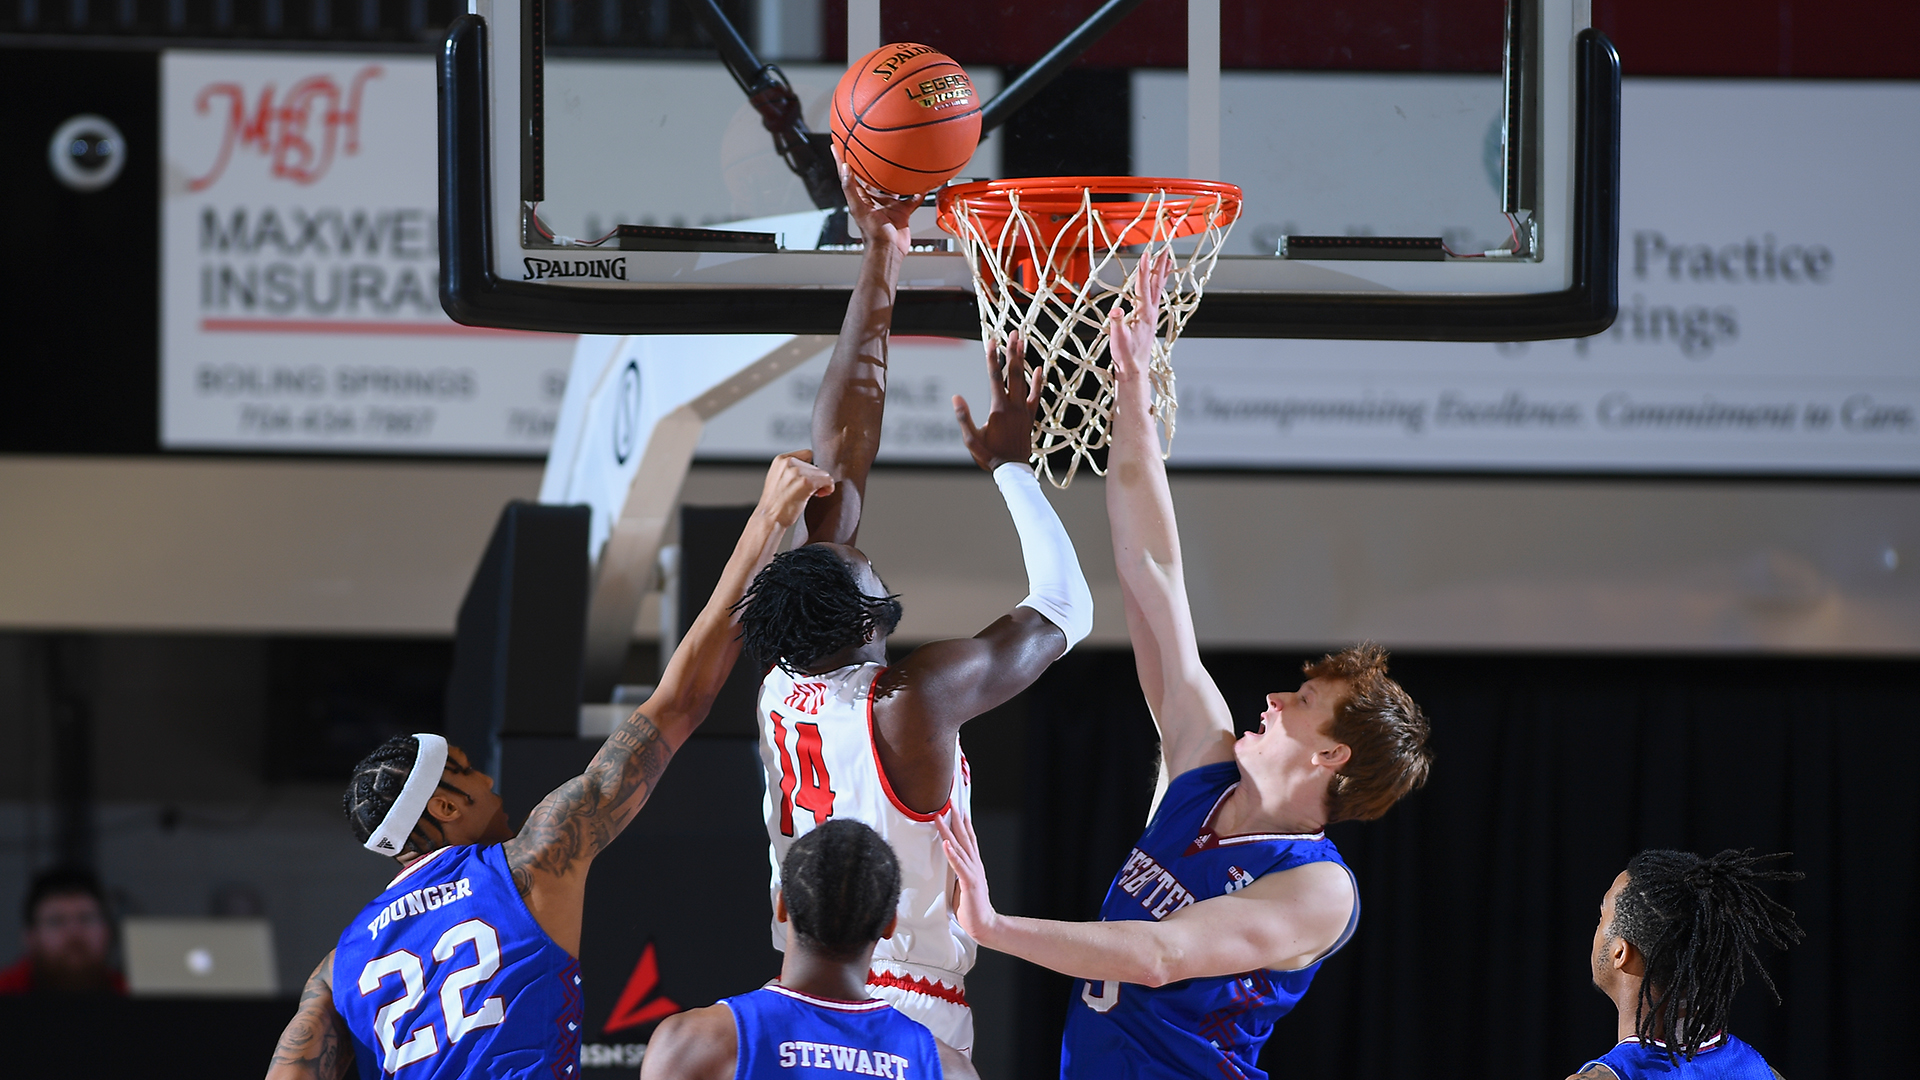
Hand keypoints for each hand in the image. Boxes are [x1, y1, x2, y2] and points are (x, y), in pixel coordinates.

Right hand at [756, 450, 834, 528]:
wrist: (769, 518)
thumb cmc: (775, 503)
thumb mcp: (779, 478)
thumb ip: (792, 470)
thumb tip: (814, 469)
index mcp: (781, 459)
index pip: (808, 454)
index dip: (811, 468)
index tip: (808, 479)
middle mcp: (789, 462)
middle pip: (816, 465)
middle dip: (815, 478)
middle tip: (807, 491)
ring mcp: (797, 472)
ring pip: (823, 473)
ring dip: (821, 484)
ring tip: (809, 494)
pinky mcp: (806, 482)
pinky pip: (827, 480)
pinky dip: (828, 488)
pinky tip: (820, 495)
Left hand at [834, 142, 916, 258]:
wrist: (889, 248)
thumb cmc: (872, 232)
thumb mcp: (858, 208)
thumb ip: (851, 188)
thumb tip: (844, 168)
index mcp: (861, 197)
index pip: (849, 175)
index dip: (842, 161)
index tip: (838, 146)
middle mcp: (874, 199)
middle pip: (872, 177)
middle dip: (871, 164)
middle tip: (872, 147)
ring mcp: (889, 205)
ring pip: (893, 186)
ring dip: (896, 176)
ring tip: (901, 161)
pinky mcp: (902, 211)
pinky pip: (912, 198)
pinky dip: (917, 192)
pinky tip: (922, 183)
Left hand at [936, 811, 999, 943]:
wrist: (984, 924)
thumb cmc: (971, 906)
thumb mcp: (962, 884)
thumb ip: (957, 871)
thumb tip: (948, 860)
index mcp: (973, 864)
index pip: (967, 839)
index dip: (962, 823)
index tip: (957, 808)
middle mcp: (974, 864)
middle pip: (964, 837)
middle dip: (956, 819)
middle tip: (950, 803)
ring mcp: (972, 873)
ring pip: (959, 847)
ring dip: (949, 831)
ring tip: (941, 817)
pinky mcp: (969, 883)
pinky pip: (959, 866)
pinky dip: (952, 854)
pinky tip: (946, 843)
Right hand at [953, 334, 1040, 471]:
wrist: (1013, 469)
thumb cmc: (989, 456)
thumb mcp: (971, 440)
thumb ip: (963, 418)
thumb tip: (956, 397)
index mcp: (999, 409)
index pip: (995, 377)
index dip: (993, 358)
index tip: (992, 340)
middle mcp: (1014, 405)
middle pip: (1014, 373)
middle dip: (1014, 351)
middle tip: (1014, 332)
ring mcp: (1024, 410)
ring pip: (1025, 380)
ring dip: (1024, 360)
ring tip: (1023, 342)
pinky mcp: (1030, 416)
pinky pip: (1035, 395)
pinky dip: (1037, 381)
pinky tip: (1039, 369)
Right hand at [1107, 253, 1172, 391]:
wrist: (1134, 368)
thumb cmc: (1126, 355)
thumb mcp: (1118, 339)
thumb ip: (1117, 323)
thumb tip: (1116, 311)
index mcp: (1143, 314)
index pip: (1143, 286)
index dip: (1144, 269)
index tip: (1146, 253)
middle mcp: (1151, 312)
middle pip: (1156, 283)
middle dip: (1159, 265)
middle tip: (1164, 249)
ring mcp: (1151, 315)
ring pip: (1158, 289)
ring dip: (1161, 273)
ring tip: (1166, 260)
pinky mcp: (1149, 319)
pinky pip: (1155, 296)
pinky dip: (1158, 285)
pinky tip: (1158, 283)